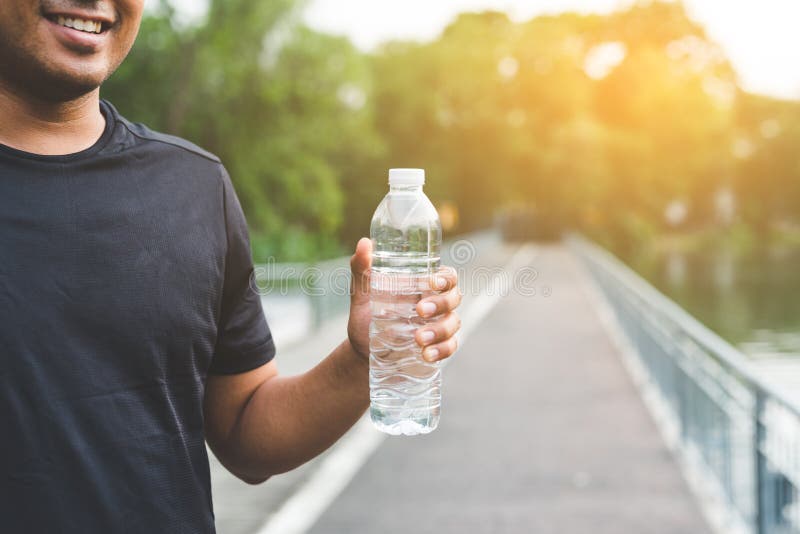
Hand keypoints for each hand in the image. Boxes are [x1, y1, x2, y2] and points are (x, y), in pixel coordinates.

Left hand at [347, 237, 462, 362]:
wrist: (362, 353)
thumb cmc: (366, 318)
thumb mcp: (361, 295)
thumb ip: (361, 269)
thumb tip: (364, 242)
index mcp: (423, 286)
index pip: (447, 277)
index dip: (445, 279)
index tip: (431, 283)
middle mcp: (436, 304)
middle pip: (455, 298)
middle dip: (441, 304)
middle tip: (420, 310)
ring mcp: (439, 326)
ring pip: (454, 323)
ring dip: (439, 330)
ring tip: (417, 339)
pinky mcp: (438, 348)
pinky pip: (450, 347)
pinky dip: (441, 350)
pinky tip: (426, 355)